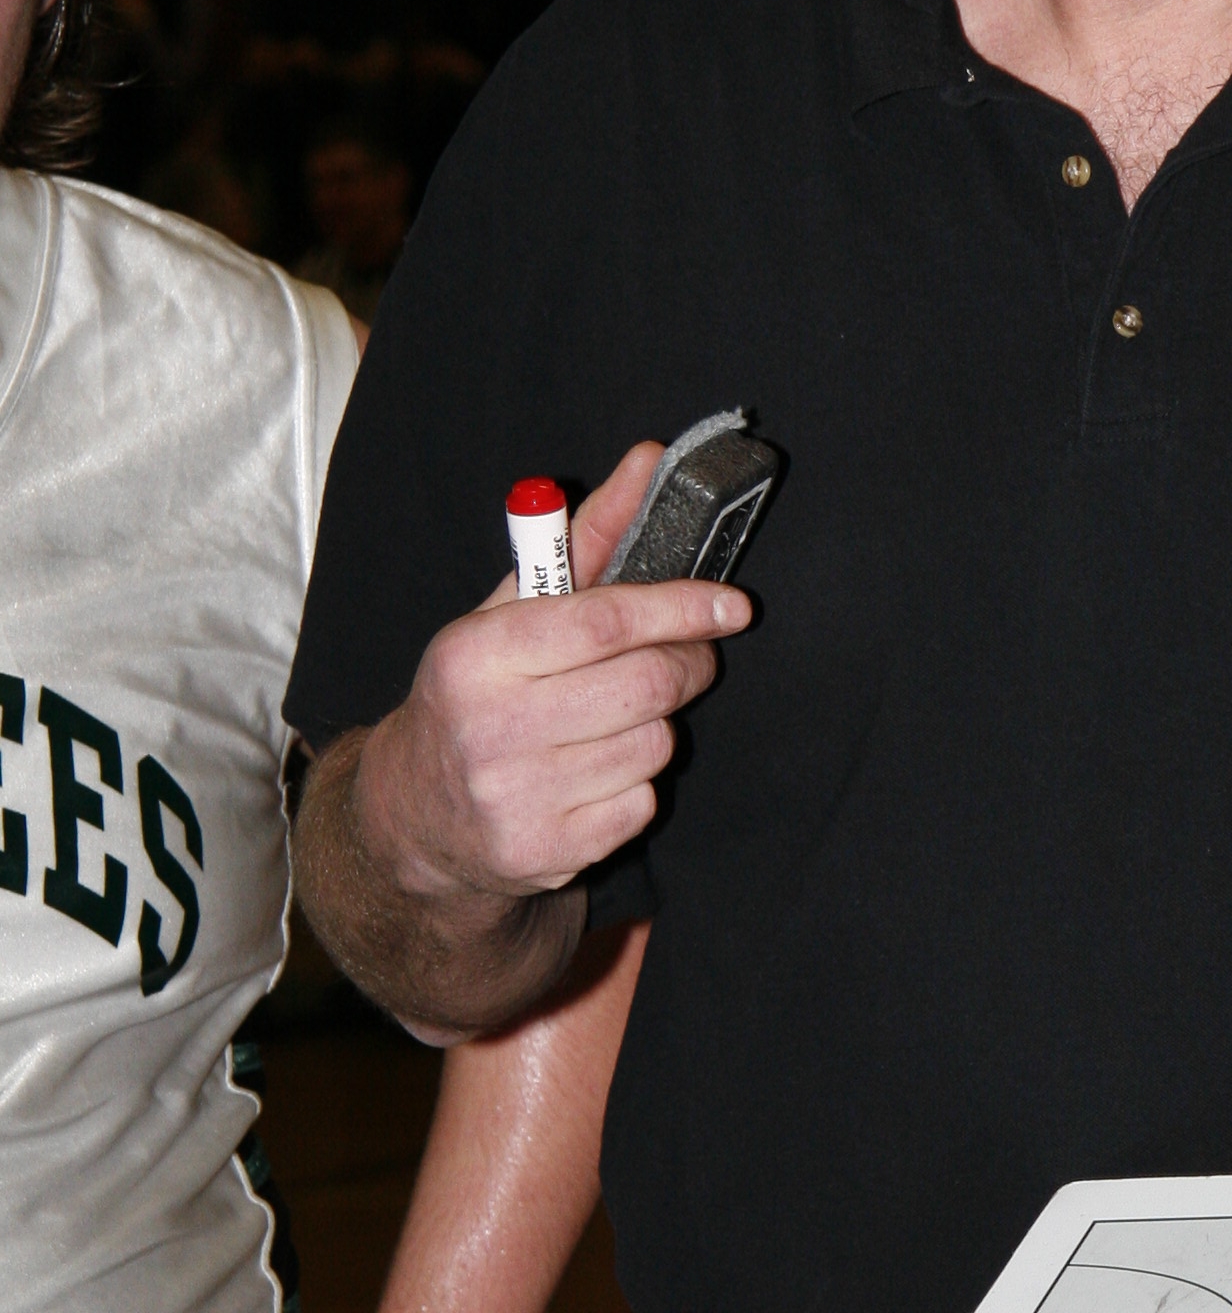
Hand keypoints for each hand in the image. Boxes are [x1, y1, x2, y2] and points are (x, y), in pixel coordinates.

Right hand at [355, 439, 750, 904]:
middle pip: (646, 685)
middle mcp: (489, 728)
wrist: (418, 816)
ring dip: (655, 725)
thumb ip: (585, 536)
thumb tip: (646, 459)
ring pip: (653, 744)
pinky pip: (641, 803)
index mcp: (474, 655)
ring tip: (613, 719)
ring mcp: (515, 798)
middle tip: (688, 657)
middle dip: (686, 664)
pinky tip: (594, 772)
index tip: (731, 605)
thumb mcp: (511, 611)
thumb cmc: (478, 692)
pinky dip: (635, 783)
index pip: (606, 619)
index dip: (683, 607)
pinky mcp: (545, 853)